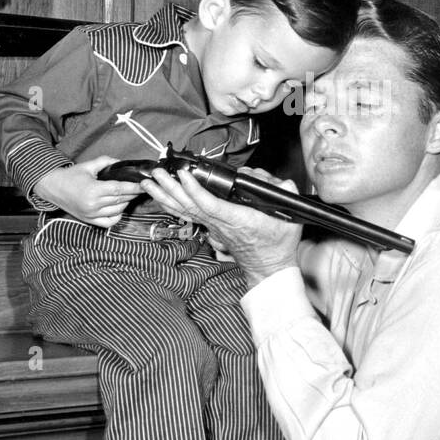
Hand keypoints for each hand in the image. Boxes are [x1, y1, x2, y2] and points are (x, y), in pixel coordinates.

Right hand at [35, 156, 143, 227]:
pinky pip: (109, 222)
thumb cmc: (70, 176)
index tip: (144, 184)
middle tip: (141, 187)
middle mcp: (93, 204)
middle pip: (121, 199)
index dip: (134, 187)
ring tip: (129, 194)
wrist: (52, 187)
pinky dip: (117, 216)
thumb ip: (107, 162)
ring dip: (126, 203)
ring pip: (117, 211)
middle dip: (133, 193)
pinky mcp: (89, 220)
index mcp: (93, 190)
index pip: (120, 189)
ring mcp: (91, 214)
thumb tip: (122, 162)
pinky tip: (119, 207)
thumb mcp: (88, 165)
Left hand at [143, 165, 301, 286]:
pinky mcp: (211, 226)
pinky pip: (187, 213)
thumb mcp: (289, 221)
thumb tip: (283, 184)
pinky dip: (171, 203)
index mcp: (238, 220)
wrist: (269, 267)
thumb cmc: (277, 245)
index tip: (184, 175)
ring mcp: (213, 226)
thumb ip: (287, 196)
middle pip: (190, 205)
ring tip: (149, 182)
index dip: (195, 191)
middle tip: (157, 173)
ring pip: (185, 209)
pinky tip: (159, 196)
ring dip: (166, 195)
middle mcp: (220, 224)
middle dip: (172, 188)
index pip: (211, 205)